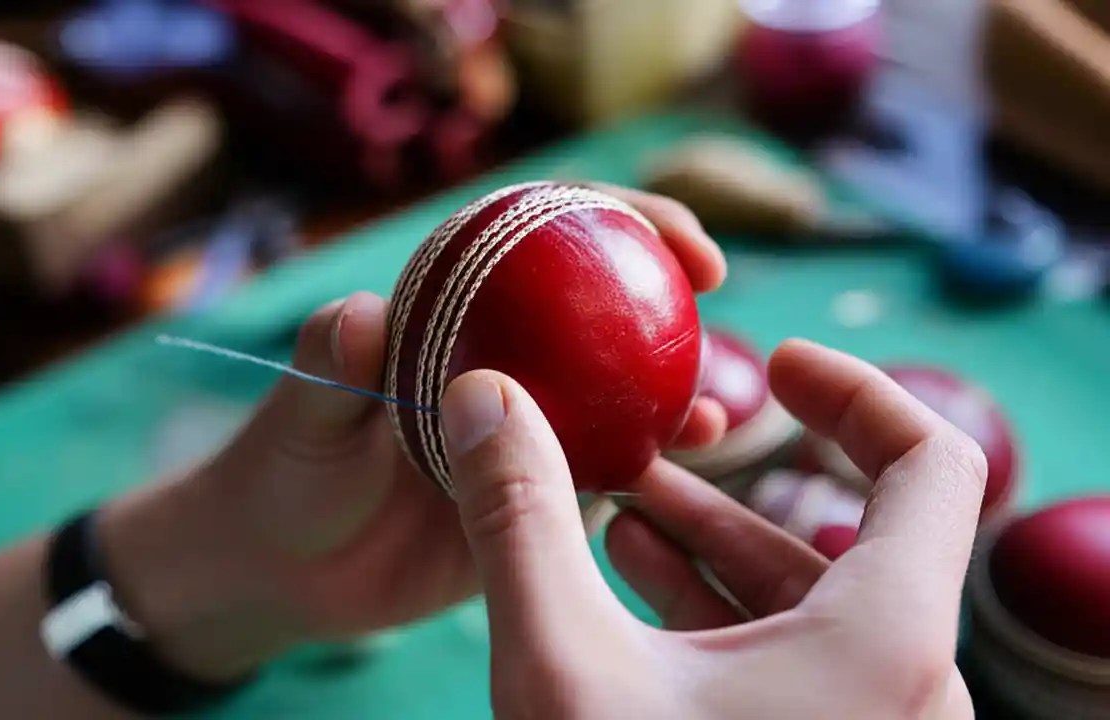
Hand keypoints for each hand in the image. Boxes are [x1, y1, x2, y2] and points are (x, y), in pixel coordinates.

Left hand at [96, 186, 728, 681]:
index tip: (666, 228)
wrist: (284, 573)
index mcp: (452, 315)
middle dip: (664, 280)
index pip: (541, 235)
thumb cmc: (282, 476)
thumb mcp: (301, 418)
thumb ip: (330, 368)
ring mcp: (528, 431)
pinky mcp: (540, 499)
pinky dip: (649, 467)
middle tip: (706, 284)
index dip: (612, 213)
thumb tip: (362, 316)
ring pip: (619, 396)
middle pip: (600, 305)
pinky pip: (605, 475)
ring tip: (708, 413)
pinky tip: (679, 470)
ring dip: (674, 392)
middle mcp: (502, 363)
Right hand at [442, 340, 985, 719]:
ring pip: (807, 603)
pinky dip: (718, 610)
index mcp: (883, 645)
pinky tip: (628, 575)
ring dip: (712, 543)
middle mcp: (902, 688)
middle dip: (732, 479)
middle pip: (845, 533)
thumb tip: (486, 394)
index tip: (774, 360)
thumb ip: (522, 519)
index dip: (855, 392)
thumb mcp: (561, 665)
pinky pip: (789, 662)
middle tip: (649, 438)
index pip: (931, 465)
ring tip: (618, 501)